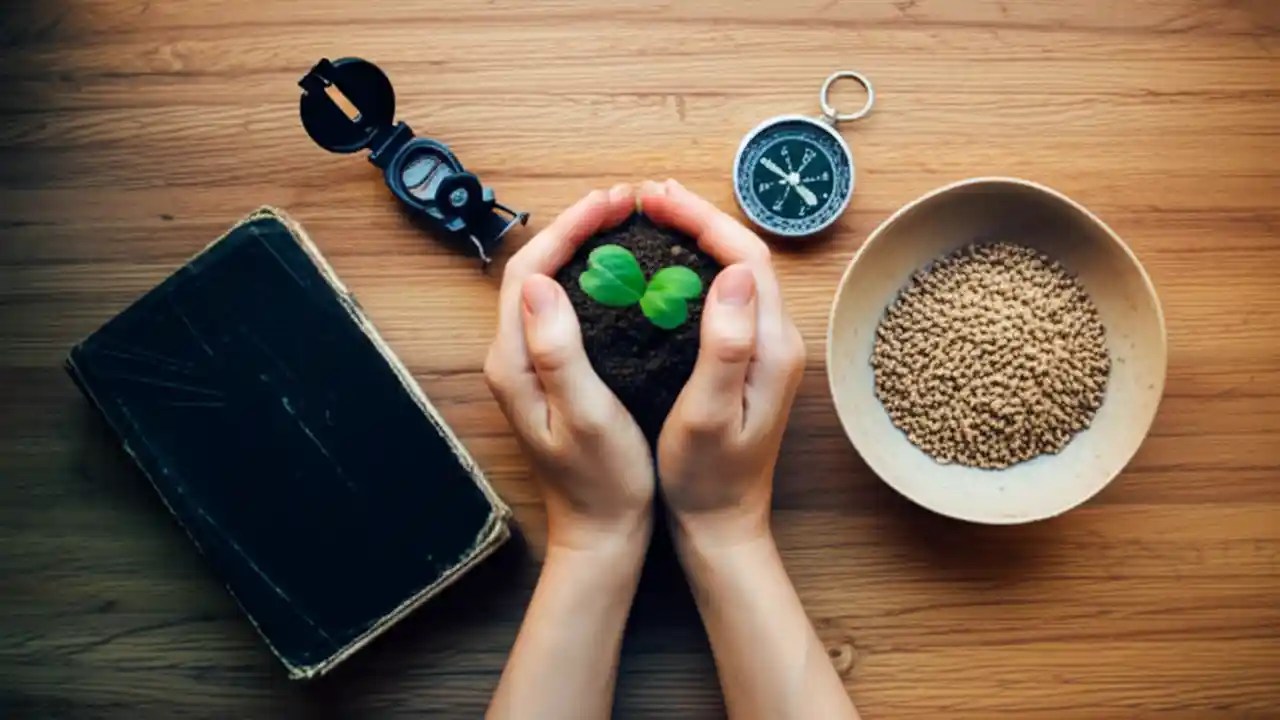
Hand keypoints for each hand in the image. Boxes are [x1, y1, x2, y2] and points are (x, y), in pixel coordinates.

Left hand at [484, 185, 654, 553]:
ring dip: (584, 248)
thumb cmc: (602, 482)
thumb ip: (556, 350)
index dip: (569, 228)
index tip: (612, 205)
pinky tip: (626, 273)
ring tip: (628, 224)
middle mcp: (514, 357)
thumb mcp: (584, 415)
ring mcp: (531, 365)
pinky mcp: (552, 374)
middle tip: (627, 203)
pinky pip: (567, 307)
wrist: (602, 533)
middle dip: (577, 227)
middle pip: (536, 270)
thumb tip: (538, 282)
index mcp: (514, 361)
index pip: (530, 270)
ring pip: (551, 285)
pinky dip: (594, 278)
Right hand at [639, 179, 806, 547]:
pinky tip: (663, 269)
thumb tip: (732, 272)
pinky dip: (695, 270)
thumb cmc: (706, 478)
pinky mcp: (748, 362)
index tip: (655, 201)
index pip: (746, 258)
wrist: (721, 525)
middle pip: (745, 257)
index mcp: (771, 347)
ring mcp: (764, 352)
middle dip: (698, 218)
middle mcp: (776, 341)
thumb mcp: (708, 413)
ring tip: (653, 219)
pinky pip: (726, 298)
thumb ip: (725, 345)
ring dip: (698, 240)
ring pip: (737, 274)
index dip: (702, 220)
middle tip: (647, 199)